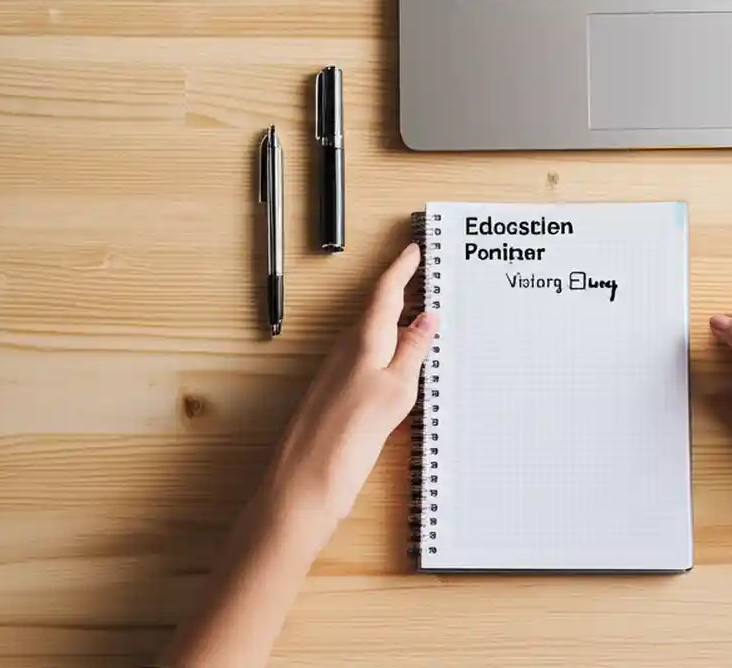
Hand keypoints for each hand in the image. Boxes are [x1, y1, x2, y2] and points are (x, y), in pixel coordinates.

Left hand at [266, 243, 437, 521]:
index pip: (385, 292)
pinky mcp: (338, 395)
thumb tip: (426, 318)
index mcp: (364, 341)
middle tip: (425, 276)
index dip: (401, 268)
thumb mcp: (396, 390)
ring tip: (424, 316)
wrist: (305, 481)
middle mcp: (348, 350)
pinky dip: (389, 352)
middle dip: (401, 291)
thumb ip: (412, 352)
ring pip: (374, 335)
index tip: (414, 249)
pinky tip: (403, 365)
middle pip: (378, 310)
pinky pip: (369, 359)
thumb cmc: (350, 436)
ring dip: (397, 322)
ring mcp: (341, 372)